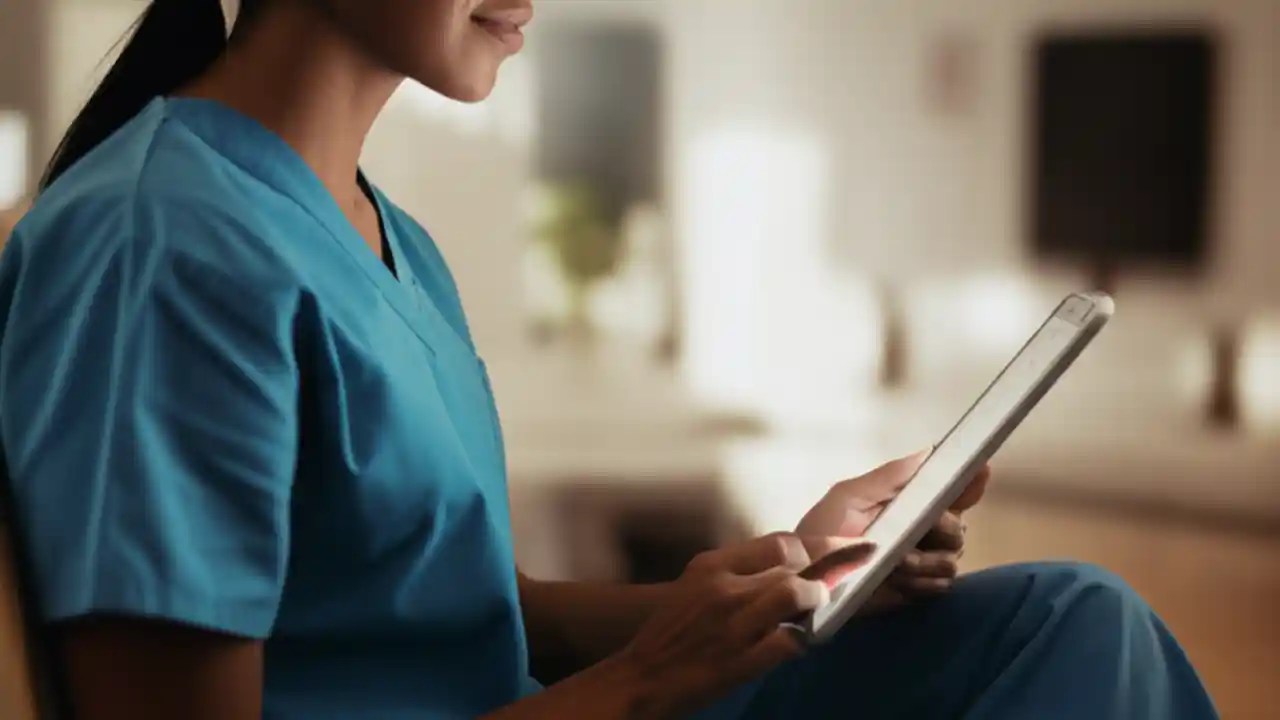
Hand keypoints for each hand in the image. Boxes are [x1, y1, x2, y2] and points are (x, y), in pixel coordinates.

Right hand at [614, 533, 875, 716]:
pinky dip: (801, 641)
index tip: (843, 549)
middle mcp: (723, 587)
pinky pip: (790, 642)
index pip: (779, 542)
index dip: (818, 546)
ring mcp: (733, 624)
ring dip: (815, 600)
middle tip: (841, 578)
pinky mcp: (740, 660)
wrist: (640, 678)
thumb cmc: (672, 633)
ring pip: (795, 593)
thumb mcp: (697, 586)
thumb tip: (788, 567)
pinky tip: (799, 643)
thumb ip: (737, 572)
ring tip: (818, 608)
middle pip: (793, 564)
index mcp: (712, 565)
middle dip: (823, 571)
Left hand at [795, 451, 990, 611]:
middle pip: (959, 529)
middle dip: (939, 532)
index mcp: (909, 502)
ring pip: (951, 560)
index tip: (981, 470)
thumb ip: (890, 477)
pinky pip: (940, 584)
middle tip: (909, 538)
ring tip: (892, 563)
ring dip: (922, 562)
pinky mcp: (919, 589)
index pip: (953, 490)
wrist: (806, 578)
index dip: (971, 482)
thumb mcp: (849, 497)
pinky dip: (919, 582)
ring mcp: (924, 562)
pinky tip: (895, 579)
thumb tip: (930, 451)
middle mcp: (924, 531)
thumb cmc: (821, 532)